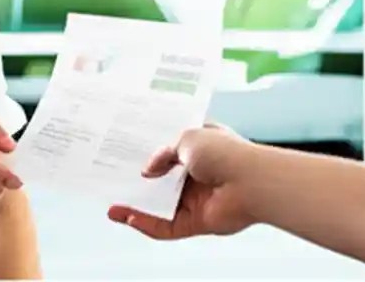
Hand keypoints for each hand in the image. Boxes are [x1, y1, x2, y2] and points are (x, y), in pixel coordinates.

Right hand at [107, 123, 256, 239]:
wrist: (252, 182)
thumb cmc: (226, 153)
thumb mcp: (187, 139)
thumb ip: (164, 154)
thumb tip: (148, 170)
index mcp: (202, 148)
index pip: (172, 150)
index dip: (152, 152)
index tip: (128, 154)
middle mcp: (199, 174)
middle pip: (164, 182)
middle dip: (141, 183)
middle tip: (115, 181)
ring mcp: (198, 200)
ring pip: (161, 208)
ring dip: (137, 208)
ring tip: (113, 206)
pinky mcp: (197, 222)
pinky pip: (167, 226)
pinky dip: (147, 224)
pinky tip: (128, 217)